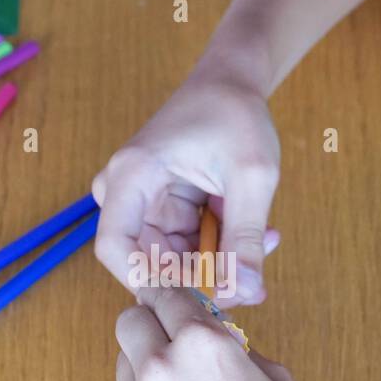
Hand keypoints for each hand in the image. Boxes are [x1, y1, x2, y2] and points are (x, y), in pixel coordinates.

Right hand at [92, 66, 281, 305]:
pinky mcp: (164, 215)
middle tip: (253, 278)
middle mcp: (125, 194)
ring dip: (221, 264)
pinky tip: (258, 235)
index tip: (199, 297)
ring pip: (173, 264)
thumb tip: (246, 293)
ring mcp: (143, 207)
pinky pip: (188, 251)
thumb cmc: (236, 114)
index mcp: (131, 176)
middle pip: (148, 263)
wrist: (232, 83)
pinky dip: (225, 250)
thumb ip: (247, 237)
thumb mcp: (252, 176)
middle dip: (202, 278)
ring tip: (266, 241)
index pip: (114, 249)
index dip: (151, 283)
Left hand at [112, 285, 330, 380]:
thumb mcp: (275, 377)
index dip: (171, 294)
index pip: (167, 293)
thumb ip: (233, 346)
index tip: (172, 297)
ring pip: (124, 362)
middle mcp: (160, 366)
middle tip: (173, 340)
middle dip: (150, 322)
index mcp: (202, 342)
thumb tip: (211, 334)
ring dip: (145, 363)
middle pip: (130, 319)